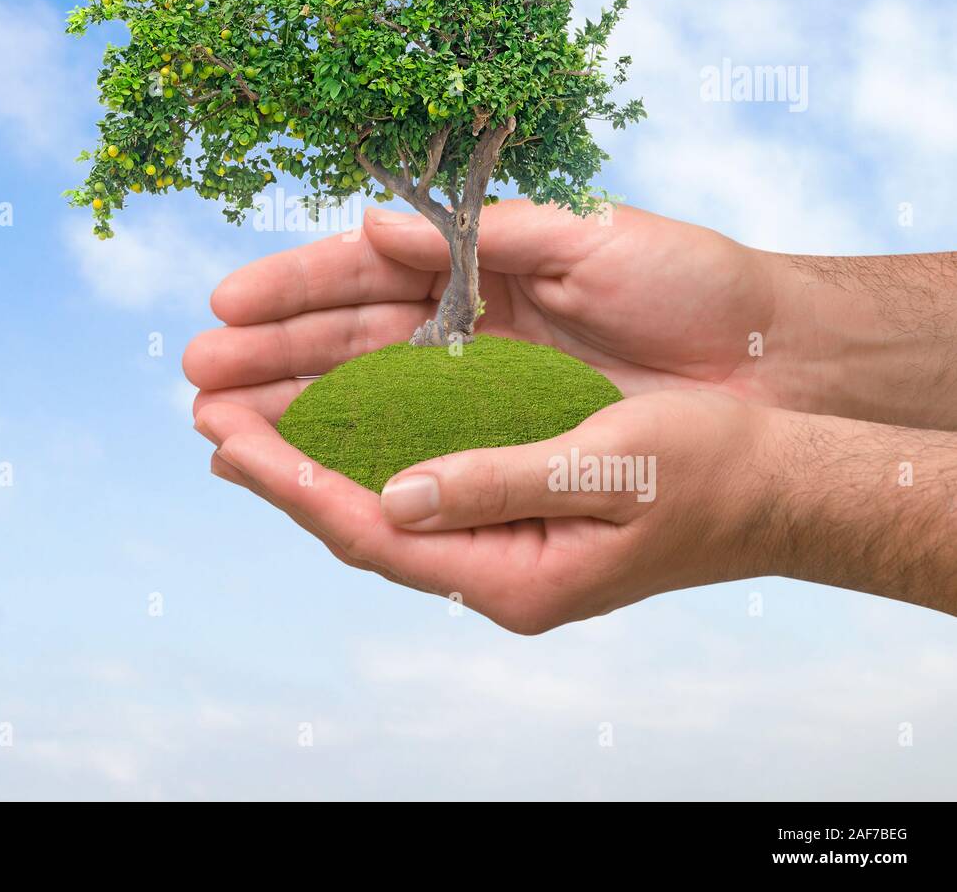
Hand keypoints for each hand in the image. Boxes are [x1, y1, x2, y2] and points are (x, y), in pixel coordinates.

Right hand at [184, 201, 787, 419]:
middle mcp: (462, 328)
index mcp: (472, 267)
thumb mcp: (585, 234)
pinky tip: (298, 462)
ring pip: (364, 400)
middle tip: (195, 378)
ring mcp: (477, 387)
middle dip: (267, 359)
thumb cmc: (686, 281)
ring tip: (219, 423)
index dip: (291, 288)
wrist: (769, 358)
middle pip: (344, 343)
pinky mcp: (504, 439)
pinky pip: (415, 447)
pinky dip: (356, 454)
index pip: (361, 275)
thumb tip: (370, 225)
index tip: (223, 305)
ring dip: (291, 410)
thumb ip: (477, 235)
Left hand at [193, 389, 774, 632]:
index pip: (373, 532)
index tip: (226, 440)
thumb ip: (498, 485)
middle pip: (359, 515)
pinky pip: (419, 473)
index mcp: (511, 573)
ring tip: (242, 412)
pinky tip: (332, 412)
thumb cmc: (710, 473)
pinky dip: (367, 439)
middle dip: (281, 462)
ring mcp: (501, 534)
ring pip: (381, 491)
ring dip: (314, 447)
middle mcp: (493, 564)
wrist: (778, 483)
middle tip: (207, 415)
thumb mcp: (608, 472)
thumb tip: (395, 495)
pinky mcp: (513, 496)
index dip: (294, 482)